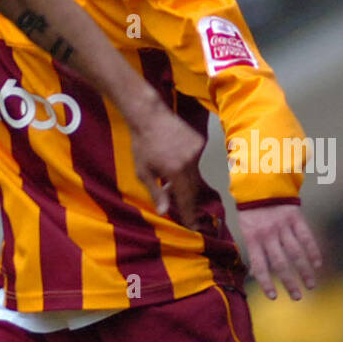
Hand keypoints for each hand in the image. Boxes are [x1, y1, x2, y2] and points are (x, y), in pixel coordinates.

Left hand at [128, 105, 203, 227]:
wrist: (150, 115)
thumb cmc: (141, 145)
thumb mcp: (143, 172)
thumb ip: (156, 192)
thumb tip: (165, 212)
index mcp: (176, 171)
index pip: (186, 198)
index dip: (189, 213)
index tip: (192, 226)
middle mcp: (191, 162)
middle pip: (194, 189)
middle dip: (189, 201)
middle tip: (185, 212)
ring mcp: (198, 151)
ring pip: (197, 176)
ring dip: (188, 185)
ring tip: (174, 188)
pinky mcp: (200, 142)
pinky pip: (197, 163)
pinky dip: (189, 170)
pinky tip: (176, 167)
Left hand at [235, 203, 321, 300]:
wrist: (260, 183)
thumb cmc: (251, 211)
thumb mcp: (245, 230)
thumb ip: (253, 250)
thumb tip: (255, 274)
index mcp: (252, 239)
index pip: (259, 266)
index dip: (266, 282)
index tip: (274, 297)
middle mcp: (268, 235)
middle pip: (280, 263)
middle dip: (289, 282)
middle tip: (297, 297)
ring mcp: (282, 226)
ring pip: (296, 253)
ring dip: (305, 271)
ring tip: (311, 285)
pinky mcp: (295, 217)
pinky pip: (306, 237)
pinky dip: (313, 251)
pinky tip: (318, 264)